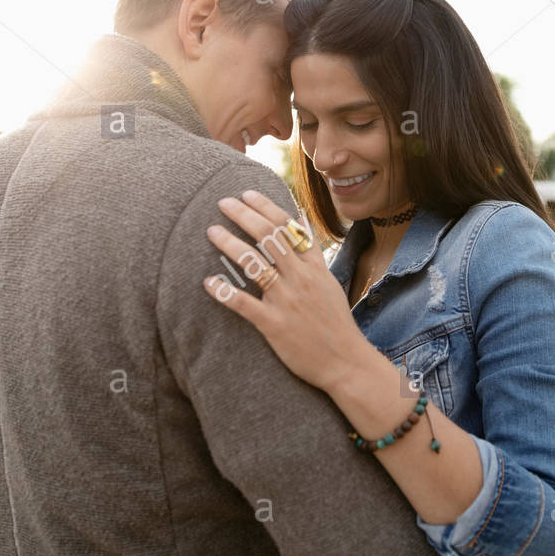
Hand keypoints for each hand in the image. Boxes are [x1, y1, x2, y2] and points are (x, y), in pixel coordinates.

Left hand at [201, 191, 376, 393]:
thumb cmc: (334, 322)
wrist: (346, 361)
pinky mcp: (275, 325)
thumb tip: (300, 221)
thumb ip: (312, 253)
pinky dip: (225, 292)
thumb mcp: (328, 281)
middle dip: (244, 216)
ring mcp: (287, 301)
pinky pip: (245, 304)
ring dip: (230, 244)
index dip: (265, 207)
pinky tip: (208, 282)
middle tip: (222, 203)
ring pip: (255, 264)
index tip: (246, 194)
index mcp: (313, 267)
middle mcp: (300, 278)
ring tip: (212, 231)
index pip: (288, 227)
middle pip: (269, 237)